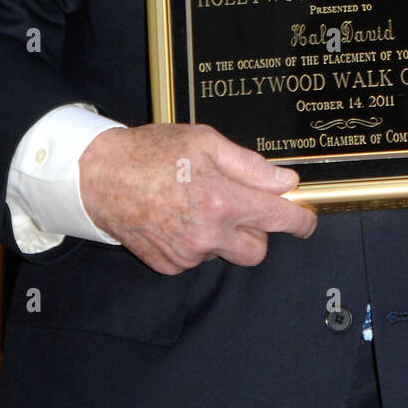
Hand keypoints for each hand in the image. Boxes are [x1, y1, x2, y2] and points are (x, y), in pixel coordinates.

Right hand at [79, 123, 316, 274]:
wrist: (100, 176)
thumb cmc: (152, 152)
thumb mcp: (205, 142)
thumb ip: (250, 165)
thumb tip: (285, 182)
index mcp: (222, 201)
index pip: (277, 220)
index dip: (300, 220)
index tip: (307, 220)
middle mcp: (208, 235)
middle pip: (258, 250)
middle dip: (257, 230)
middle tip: (239, 204)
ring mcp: (188, 254)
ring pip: (226, 253)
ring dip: (225, 235)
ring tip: (199, 204)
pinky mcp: (170, 265)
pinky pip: (199, 259)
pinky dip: (198, 242)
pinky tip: (179, 217)